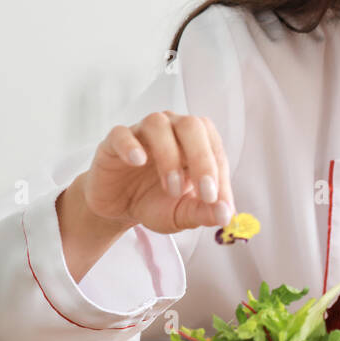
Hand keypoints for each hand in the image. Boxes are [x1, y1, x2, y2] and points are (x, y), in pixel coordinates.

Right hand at [82, 110, 234, 234]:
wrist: (118, 208)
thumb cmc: (154, 203)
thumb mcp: (181, 214)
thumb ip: (203, 212)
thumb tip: (225, 215)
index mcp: (196, 144)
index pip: (215, 150)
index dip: (221, 177)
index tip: (221, 204)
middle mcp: (172, 130)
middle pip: (191, 126)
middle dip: (202, 159)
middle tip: (205, 193)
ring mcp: (142, 133)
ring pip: (158, 125)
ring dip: (169, 156)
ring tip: (171, 189)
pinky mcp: (114, 141)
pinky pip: (122, 134)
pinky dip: (130, 146)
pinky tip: (137, 162)